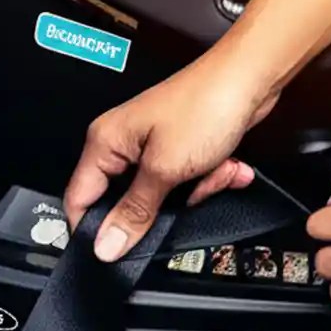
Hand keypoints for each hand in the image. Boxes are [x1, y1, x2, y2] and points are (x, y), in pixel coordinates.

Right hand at [64, 56, 277, 261]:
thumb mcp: (165, 169)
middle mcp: (123, 143)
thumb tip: (106, 246)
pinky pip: (186, 182)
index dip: (94, 230)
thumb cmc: (206, 104)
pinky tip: (225, 165)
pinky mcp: (179, 149)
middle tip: (184, 195)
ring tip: (213, 171)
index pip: (79, 199)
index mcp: (105, 142)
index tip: (117, 252)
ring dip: (195, 191)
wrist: (251, 78)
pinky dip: (209, 178)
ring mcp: (152, 146)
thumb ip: (133, 212)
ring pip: (163, 197)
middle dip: (163, 208)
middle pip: (126, 202)